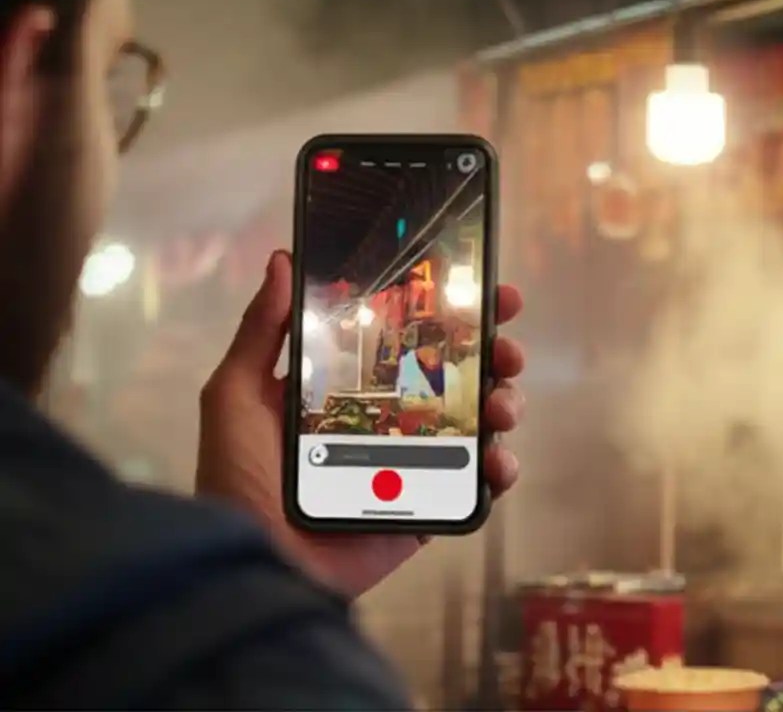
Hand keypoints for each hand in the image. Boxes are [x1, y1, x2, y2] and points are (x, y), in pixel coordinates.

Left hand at [196, 251, 525, 597]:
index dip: (452, 313)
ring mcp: (414, 465)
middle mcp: (389, 420)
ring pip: (478, 424)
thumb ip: (260, 331)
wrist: (257, 562)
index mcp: (351, 388)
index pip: (411, 338)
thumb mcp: (235, 394)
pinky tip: (498, 462)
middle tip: (506, 348)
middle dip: (494, 355)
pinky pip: (477, 486)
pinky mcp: (427, 509)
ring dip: (504, 405)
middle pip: (459, 375)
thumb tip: (281, 260)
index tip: (484, 289)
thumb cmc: (240, 478)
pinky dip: (500, 470)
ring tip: (503, 406)